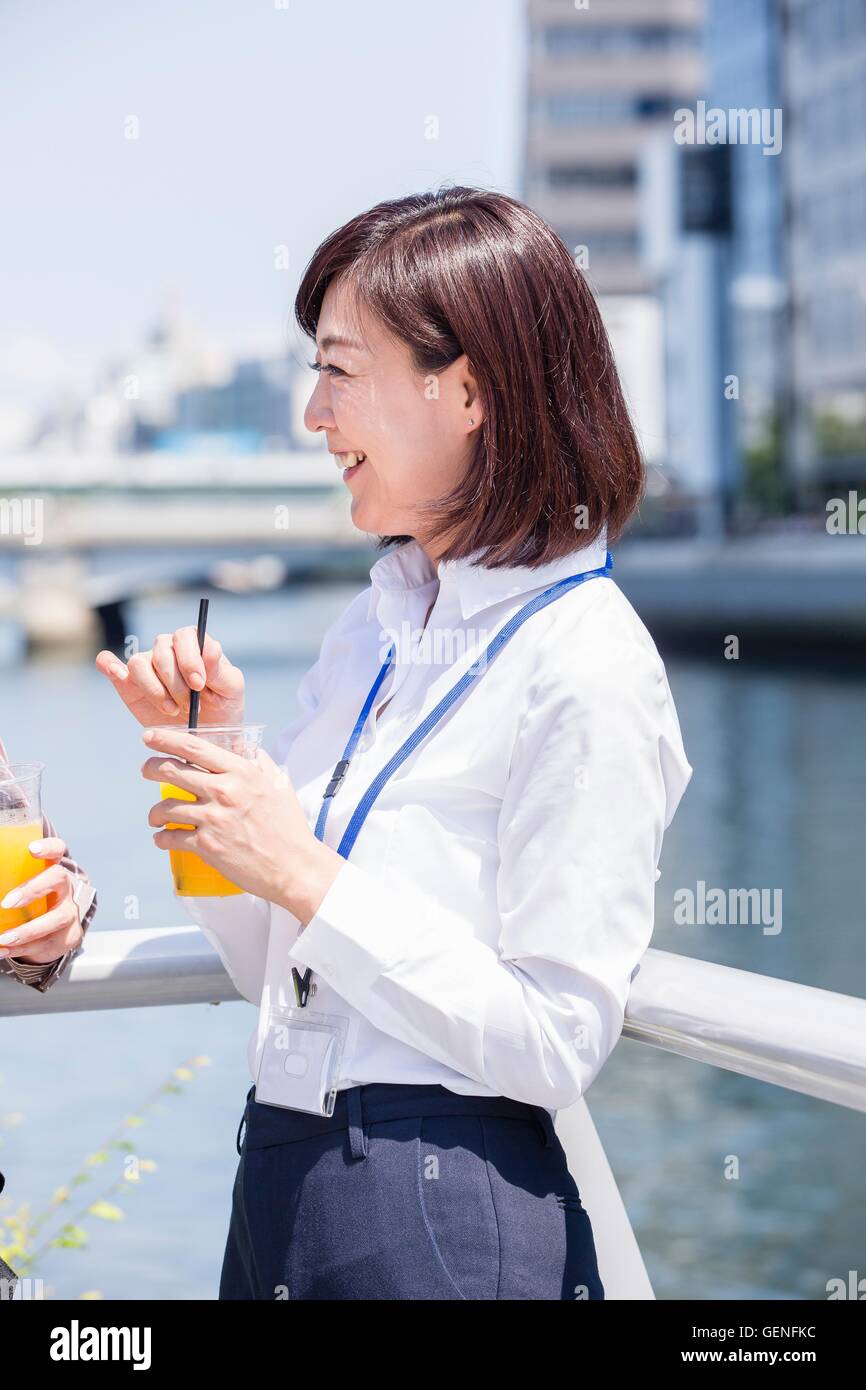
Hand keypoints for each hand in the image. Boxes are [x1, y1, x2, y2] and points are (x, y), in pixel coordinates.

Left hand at [0, 838, 86, 964]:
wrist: (56, 932)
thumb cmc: (33, 903)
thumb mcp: (23, 888)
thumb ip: (7, 881)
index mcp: (53, 869)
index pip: (57, 850)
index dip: (48, 847)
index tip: (31, 849)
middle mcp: (66, 888)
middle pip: (58, 878)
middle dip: (33, 889)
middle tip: (7, 902)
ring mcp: (70, 912)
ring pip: (55, 919)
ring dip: (26, 930)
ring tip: (2, 939)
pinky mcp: (69, 936)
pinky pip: (47, 943)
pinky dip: (21, 949)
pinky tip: (2, 950)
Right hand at [95, 627, 244, 727]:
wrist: (205, 735)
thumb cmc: (222, 707)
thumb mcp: (231, 690)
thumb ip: (221, 669)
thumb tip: (210, 648)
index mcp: (194, 645)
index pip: (185, 636)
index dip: (189, 660)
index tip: (198, 685)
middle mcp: (168, 650)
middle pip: (161, 653)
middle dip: (175, 683)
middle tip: (189, 706)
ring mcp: (147, 665)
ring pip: (139, 663)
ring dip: (154, 690)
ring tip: (172, 709)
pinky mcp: (128, 683)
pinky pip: (109, 663)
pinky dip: (109, 665)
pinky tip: (118, 675)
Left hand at [141, 726, 343, 925]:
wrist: (294, 867)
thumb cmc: (289, 828)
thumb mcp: (279, 785)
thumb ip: (260, 763)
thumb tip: (247, 748)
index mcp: (240, 772)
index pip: (194, 747)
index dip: (166, 738)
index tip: (150, 736)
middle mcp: (223, 791)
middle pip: (170, 770)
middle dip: (151, 768)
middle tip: (146, 771)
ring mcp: (213, 819)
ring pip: (165, 807)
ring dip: (155, 812)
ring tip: (156, 816)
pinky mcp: (206, 846)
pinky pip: (171, 838)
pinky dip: (162, 838)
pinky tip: (163, 838)